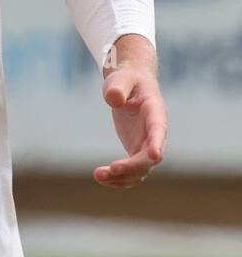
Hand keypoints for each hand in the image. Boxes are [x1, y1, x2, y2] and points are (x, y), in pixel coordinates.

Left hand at [94, 36, 166, 188]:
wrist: (131, 85)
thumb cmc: (126, 80)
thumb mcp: (120, 79)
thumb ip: (118, 87)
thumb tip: (113, 99)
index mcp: (155, 111)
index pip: (158, 129)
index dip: (157, 142)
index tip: (154, 155)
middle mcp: (155, 133)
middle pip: (150, 157)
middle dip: (133, 166)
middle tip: (110, 168)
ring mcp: (147, 144)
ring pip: (141, 170)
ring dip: (122, 177)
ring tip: (98, 175)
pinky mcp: (137, 151)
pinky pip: (132, 172)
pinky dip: (119, 178)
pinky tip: (101, 177)